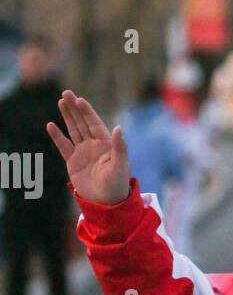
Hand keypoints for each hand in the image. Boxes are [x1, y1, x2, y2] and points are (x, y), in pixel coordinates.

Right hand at [47, 90, 130, 204]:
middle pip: (82, 122)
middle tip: (66, 92)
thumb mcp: (120, 165)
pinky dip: (57, 136)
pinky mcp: (72, 162)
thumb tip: (118, 128)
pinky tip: (51, 125)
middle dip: (74, 108)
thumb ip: (119, 147)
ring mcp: (82, 152)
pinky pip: (63, 146)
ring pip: (73, 130)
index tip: (79, 99)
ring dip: (67, 117)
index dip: (87, 111)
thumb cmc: (117, 184)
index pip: (94, 123)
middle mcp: (93, 145)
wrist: (106, 202)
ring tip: (61, 102)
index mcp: (105, 144)